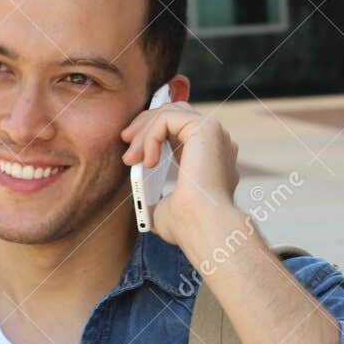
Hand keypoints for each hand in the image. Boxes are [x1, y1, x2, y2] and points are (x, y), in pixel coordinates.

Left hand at [119, 100, 243, 249]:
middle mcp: (217, 142)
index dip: (154, 133)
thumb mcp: (165, 206)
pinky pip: (167, 118)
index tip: (132, 152)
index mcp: (212, 158)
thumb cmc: (188, 226)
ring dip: (144, 133)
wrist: (204, 229)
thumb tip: (141, 192)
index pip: (181, 129)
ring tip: (131, 158)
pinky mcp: (206, 128)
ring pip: (168, 114)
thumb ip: (157, 193)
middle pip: (175, 113)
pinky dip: (150, 136)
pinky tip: (147, 160)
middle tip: (125, 143)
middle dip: (145, 126)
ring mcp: (215, 133)